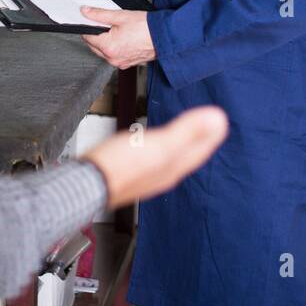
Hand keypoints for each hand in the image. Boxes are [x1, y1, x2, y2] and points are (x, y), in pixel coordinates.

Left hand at [80, 8, 154, 68]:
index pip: (87, 37)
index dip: (88, 27)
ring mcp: (120, 63)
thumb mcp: (120, 16)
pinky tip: (123, 39)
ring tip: (117, 31)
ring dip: (105, 42)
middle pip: (94, 46)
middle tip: (106, 24)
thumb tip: (86, 12)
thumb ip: (100, 14)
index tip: (91, 21)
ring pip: (103, 52)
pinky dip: (115, 48)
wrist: (164, 36)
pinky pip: (114, 56)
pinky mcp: (127, 64)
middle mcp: (113, 58)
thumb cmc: (146, 27)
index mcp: (108, 47)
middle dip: (96, 34)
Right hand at [82, 105, 227, 207]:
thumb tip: (219, 119)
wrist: (85, 185)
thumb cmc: (119, 167)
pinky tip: (152, 146)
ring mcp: (145, 175)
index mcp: (174, 166)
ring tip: (185, 135)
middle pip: (187, 155)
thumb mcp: (159, 145)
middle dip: (198, 140)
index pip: (199, 150)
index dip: (210, 134)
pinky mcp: (129, 172)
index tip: (220, 120)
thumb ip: (188, 132)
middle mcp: (163, 174)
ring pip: (170, 158)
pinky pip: (152, 158)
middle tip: (208, 127)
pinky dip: (159, 148)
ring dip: (180, 144)